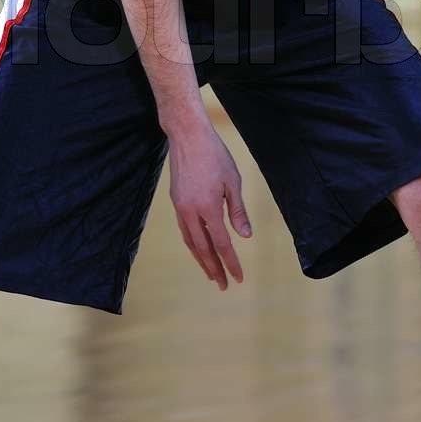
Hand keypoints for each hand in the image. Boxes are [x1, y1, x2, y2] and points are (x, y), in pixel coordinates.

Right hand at [167, 124, 251, 288]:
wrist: (187, 136)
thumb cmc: (215, 155)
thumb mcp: (233, 181)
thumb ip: (238, 211)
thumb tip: (244, 236)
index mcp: (208, 208)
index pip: (222, 244)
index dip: (231, 263)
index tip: (239, 278)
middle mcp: (191, 212)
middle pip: (203, 249)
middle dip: (214, 269)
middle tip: (223, 285)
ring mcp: (180, 207)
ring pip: (190, 242)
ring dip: (201, 260)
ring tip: (211, 273)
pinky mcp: (176, 201)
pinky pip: (184, 230)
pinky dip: (193, 244)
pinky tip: (199, 248)